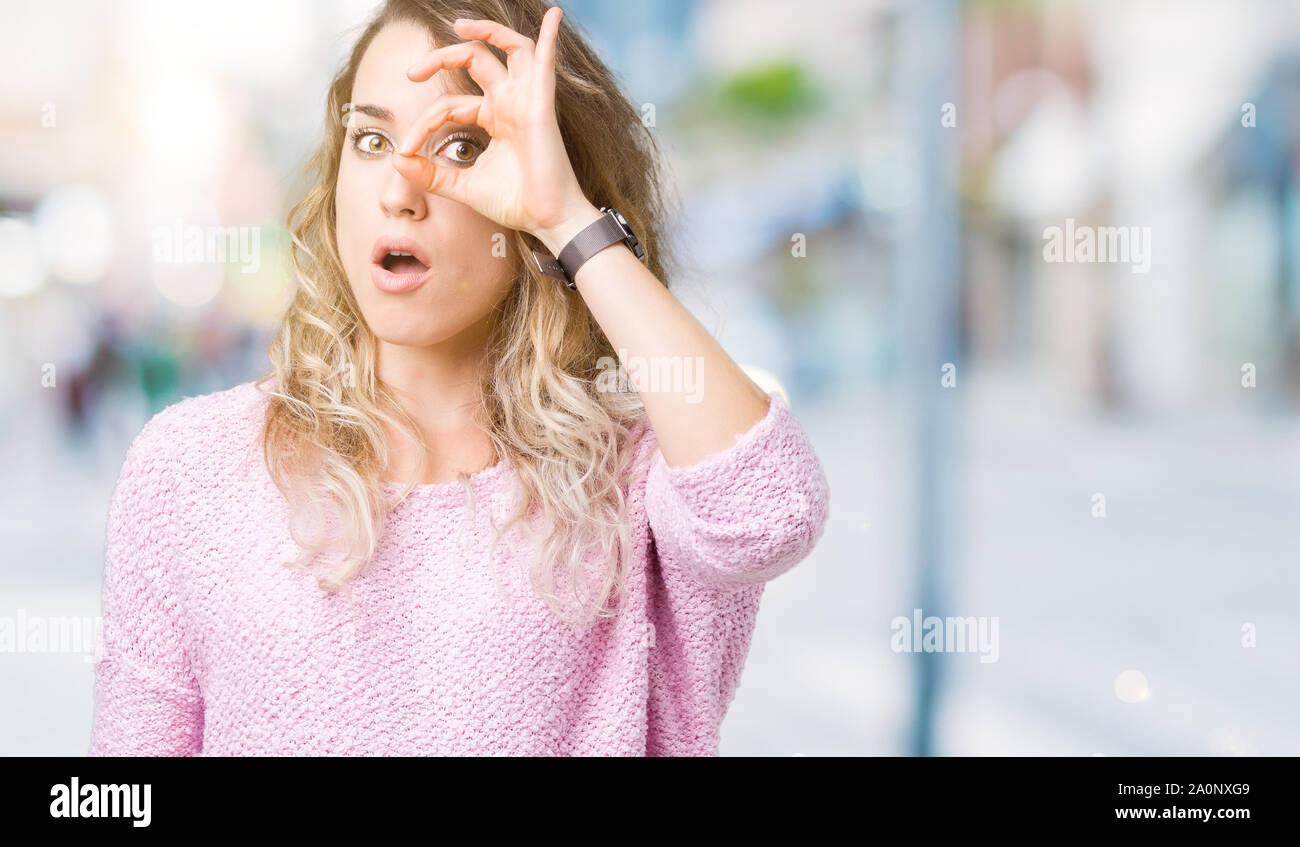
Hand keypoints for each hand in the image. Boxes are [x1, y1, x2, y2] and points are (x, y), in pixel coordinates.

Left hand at [392, 7, 596, 242]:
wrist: (549, 222)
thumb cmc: (517, 203)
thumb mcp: (463, 186)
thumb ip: (431, 174)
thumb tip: (398, 160)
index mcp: (494, 118)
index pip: (449, 105)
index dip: (423, 124)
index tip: (407, 151)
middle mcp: (510, 103)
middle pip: (474, 60)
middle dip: (441, 59)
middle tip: (412, 72)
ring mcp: (527, 100)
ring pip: (510, 47)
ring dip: (487, 31)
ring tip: (460, 25)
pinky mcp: (541, 106)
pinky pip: (544, 62)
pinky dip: (549, 36)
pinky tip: (553, 16)